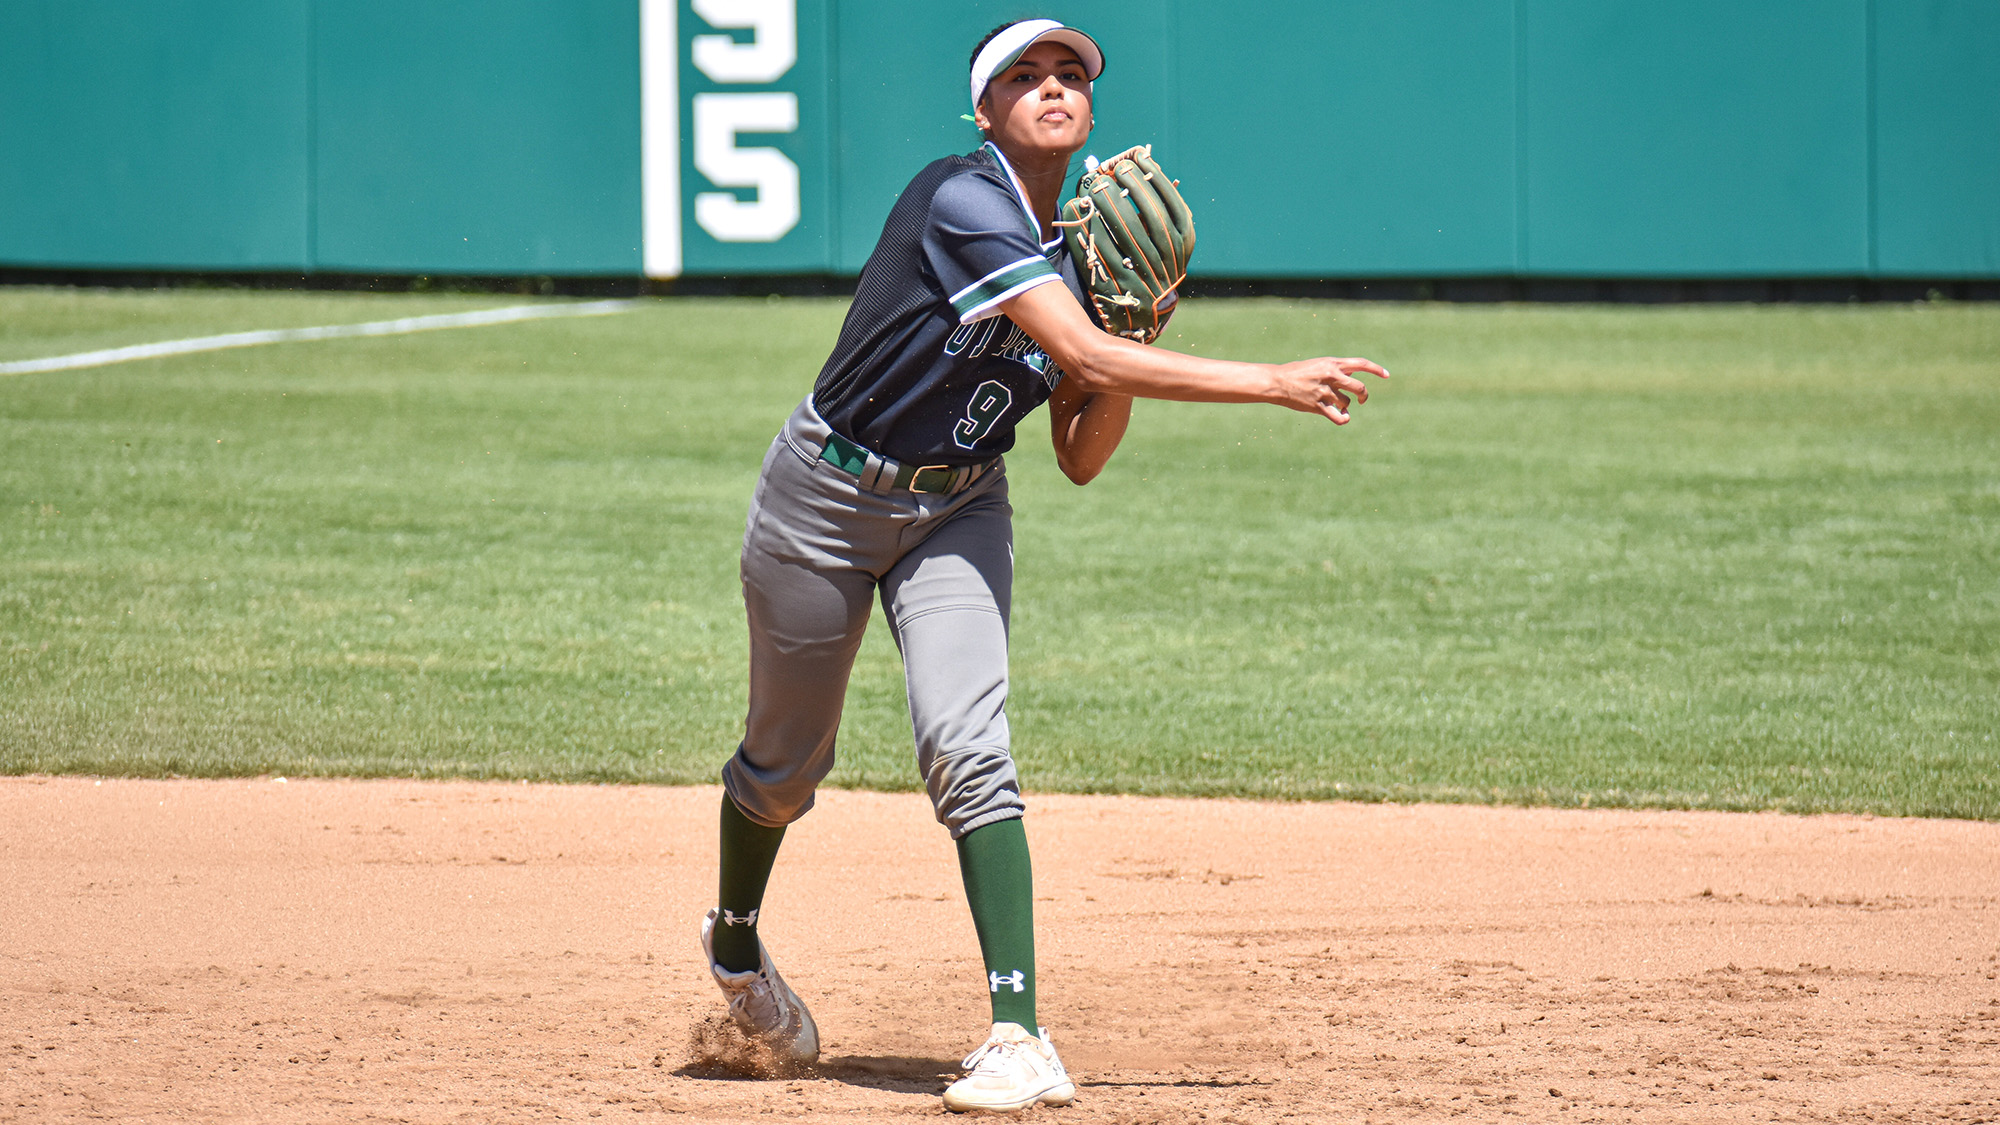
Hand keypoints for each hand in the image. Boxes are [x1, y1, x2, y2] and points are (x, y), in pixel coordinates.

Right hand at [1270, 357, 1389, 422]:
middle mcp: (1331, 376)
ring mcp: (1325, 391)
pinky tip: (1343, 417)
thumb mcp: (1318, 365)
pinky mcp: (1318, 405)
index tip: (1386, 375)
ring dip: (1344, 405)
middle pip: (1359, 388)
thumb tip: (1351, 384)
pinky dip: (1344, 418)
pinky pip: (1338, 416)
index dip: (1376, 369)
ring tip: (1335, 405)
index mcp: (1332, 363)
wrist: (1277, 382)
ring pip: (1347, 402)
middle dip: (1363, 395)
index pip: (1361, 364)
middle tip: (1362, 400)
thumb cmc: (1296, 373)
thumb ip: (1335, 372)